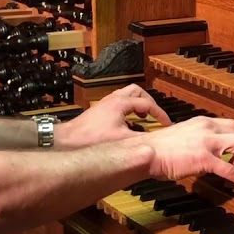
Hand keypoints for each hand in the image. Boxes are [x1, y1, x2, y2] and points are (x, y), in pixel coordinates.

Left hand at [53, 84, 171, 149]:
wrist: (67, 140)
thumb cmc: (91, 139)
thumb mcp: (121, 140)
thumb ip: (140, 139)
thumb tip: (155, 142)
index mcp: (121, 103)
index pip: (147, 103)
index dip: (160, 114)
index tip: (167, 124)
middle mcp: (113, 99)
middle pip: (137, 92)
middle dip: (148, 102)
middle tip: (154, 115)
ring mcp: (105, 103)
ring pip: (127, 96)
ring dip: (137, 104)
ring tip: (142, 118)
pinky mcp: (99, 111)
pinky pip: (119, 103)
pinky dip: (128, 109)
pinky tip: (128, 124)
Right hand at [141, 116, 233, 186]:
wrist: (146, 152)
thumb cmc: (157, 147)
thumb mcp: (182, 134)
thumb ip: (196, 138)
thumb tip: (205, 149)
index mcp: (201, 122)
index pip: (229, 124)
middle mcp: (207, 127)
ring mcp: (206, 142)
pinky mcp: (204, 159)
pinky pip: (229, 168)